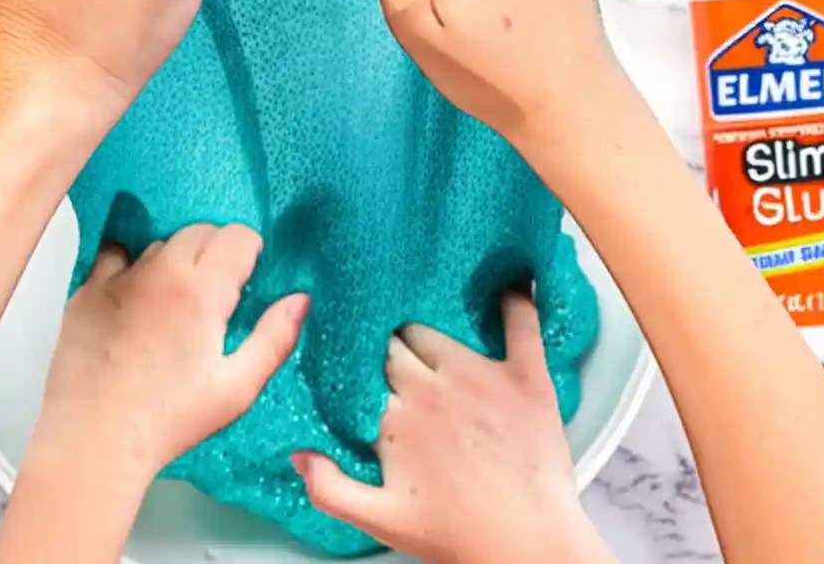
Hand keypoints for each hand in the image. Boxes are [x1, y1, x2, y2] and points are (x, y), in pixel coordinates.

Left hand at [42, 224, 309, 477]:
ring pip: (158, 244)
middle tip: (215, 296)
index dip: (249, 254)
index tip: (245, 283)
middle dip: (216, 252)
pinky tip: (134, 298)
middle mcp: (158, 272)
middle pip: (199, 231)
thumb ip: (274, 339)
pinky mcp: (85, 291)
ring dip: (174, 261)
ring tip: (174, 305)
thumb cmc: (170, 419)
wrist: (95, 439)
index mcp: (200, 291)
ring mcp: (117, 278)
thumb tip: (300, 300)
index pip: (237, 237)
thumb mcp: (236, 388)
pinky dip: (129, 266)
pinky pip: (114, 255)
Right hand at [291, 293, 613, 563]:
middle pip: (396, 343)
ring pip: (439, 331)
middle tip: (391, 352)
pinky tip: (509, 285)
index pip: (364, 368)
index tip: (355, 359)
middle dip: (389, 347)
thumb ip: (329, 488)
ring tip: (429, 333)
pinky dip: (515, 301)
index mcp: (393, 417)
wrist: (526, 544)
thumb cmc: (456, 534)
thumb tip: (297, 454)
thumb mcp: (379, 519)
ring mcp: (480, 376)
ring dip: (431, 333)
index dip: (358, 363)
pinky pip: (520, 324)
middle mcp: (432, 386)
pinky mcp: (525, 376)